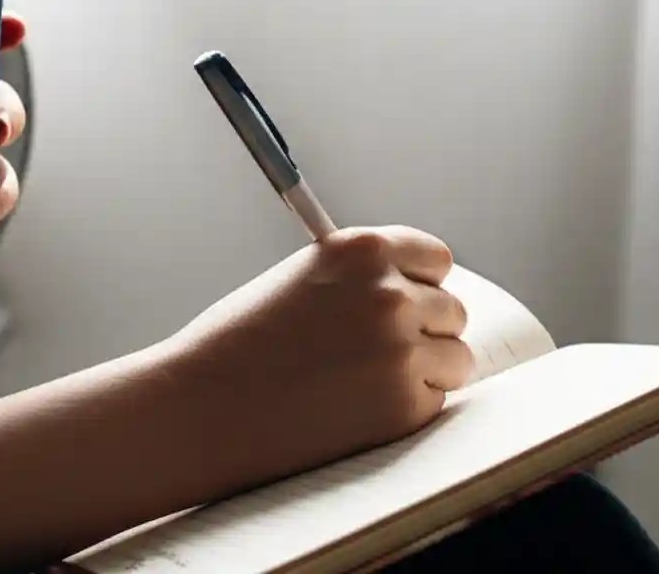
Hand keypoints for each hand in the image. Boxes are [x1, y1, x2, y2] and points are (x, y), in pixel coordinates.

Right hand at [164, 225, 472, 490]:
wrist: (202, 406)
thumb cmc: (238, 344)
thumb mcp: (300, 279)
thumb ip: (360, 279)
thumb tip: (414, 294)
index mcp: (362, 250)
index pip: (436, 259)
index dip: (422, 283)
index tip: (411, 300)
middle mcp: (389, 294)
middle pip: (453, 309)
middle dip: (425, 330)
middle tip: (380, 353)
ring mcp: (401, 351)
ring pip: (456, 358)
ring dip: (426, 370)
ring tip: (369, 382)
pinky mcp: (403, 406)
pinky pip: (435, 402)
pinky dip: (406, 408)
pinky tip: (356, 408)